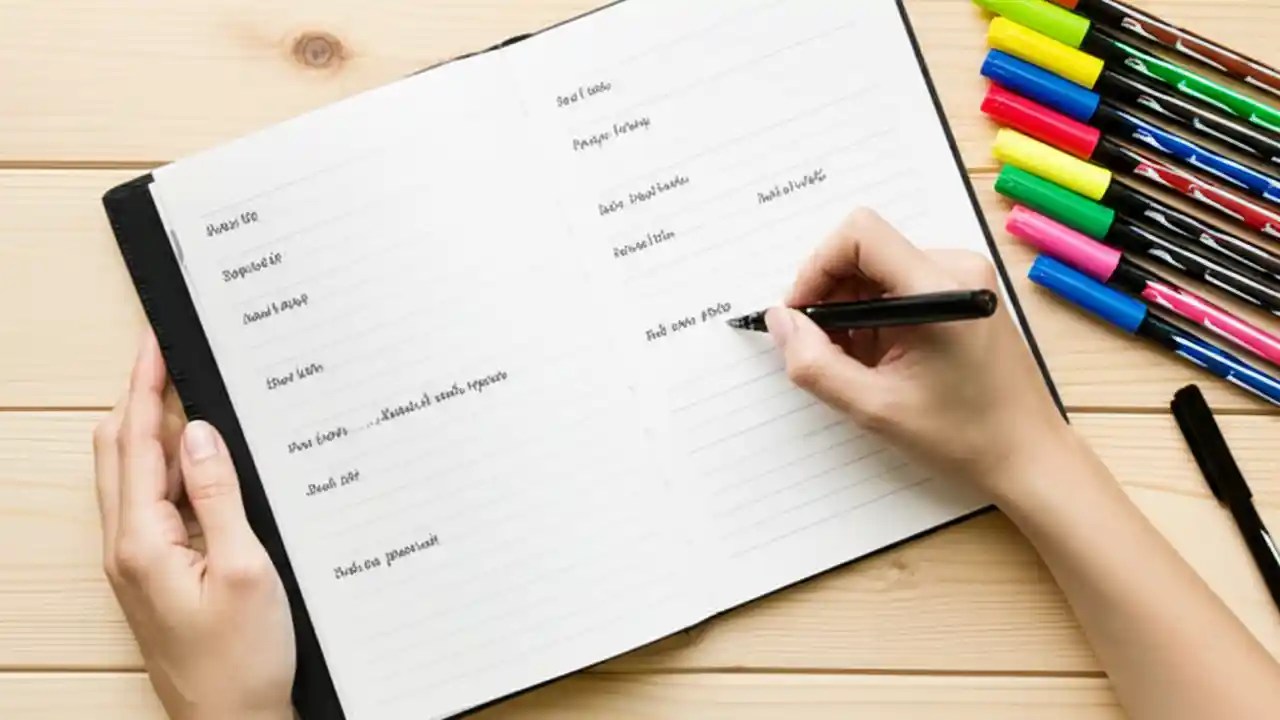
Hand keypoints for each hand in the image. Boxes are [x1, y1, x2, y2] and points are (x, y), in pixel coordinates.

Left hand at [94, 330, 295, 719]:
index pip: (134, 443)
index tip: (152, 344)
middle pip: (118, 453)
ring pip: (131, 477)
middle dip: (135, 397)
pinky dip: (167, 469)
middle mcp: (127, 548)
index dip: (142, 387)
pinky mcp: (156, 574)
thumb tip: (197, 432)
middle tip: (160, 354)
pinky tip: (198, 461)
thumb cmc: (241, 659)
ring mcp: (137, 563)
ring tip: (179, 392)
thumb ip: (216, 496)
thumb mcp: (244, 568)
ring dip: (150, 431)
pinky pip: (152, 505)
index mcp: (142, 542)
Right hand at [767, 209, 1069, 501]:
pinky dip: (874, 316)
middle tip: (821, 349)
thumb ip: (815, 363)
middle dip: (830, 295)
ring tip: (855, 362)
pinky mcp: (962, 293)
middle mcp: (956, 269)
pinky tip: (879, 358)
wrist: (1027, 455)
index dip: (816, 266)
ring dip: (850, 310)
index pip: (859, 234)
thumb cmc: (964, 436)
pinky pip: (898, 285)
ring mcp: (962, 278)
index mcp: (939, 288)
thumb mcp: (874, 408)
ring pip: (877, 269)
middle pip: (864, 251)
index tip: (801, 313)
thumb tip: (780, 322)